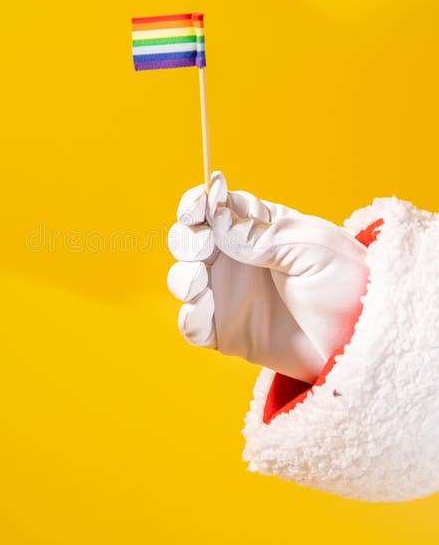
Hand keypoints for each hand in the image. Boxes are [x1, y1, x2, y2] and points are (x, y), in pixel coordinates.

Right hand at [167, 172, 369, 381]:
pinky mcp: (225, 332)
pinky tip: (204, 311)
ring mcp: (228, 295)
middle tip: (203, 245)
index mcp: (257, 227)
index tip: (198, 206)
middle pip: (188, 240)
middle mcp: (235, 258)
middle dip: (185, 239)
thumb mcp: (311, 247)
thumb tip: (214, 215)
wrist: (361, 341)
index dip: (196, 203)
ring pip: (182, 279)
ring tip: (200, 279)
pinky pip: (191, 324)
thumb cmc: (346, 284)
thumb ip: (259, 235)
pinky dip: (189, 316)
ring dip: (182, 276)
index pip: (212, 207)